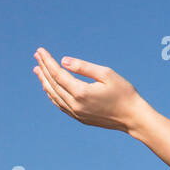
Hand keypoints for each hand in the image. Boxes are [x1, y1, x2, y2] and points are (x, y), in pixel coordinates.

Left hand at [32, 48, 149, 133]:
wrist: (133, 118)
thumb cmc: (124, 93)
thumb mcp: (107, 74)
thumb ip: (84, 67)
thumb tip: (63, 61)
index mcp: (81, 92)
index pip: (57, 73)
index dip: (48, 61)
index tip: (40, 50)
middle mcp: (75, 104)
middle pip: (52, 84)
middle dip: (43, 69)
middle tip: (36, 56)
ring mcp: (76, 113)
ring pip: (53, 95)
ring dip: (44, 81)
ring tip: (38, 70)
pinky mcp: (79, 118)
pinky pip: (60, 104)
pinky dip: (52, 93)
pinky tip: (50, 87)